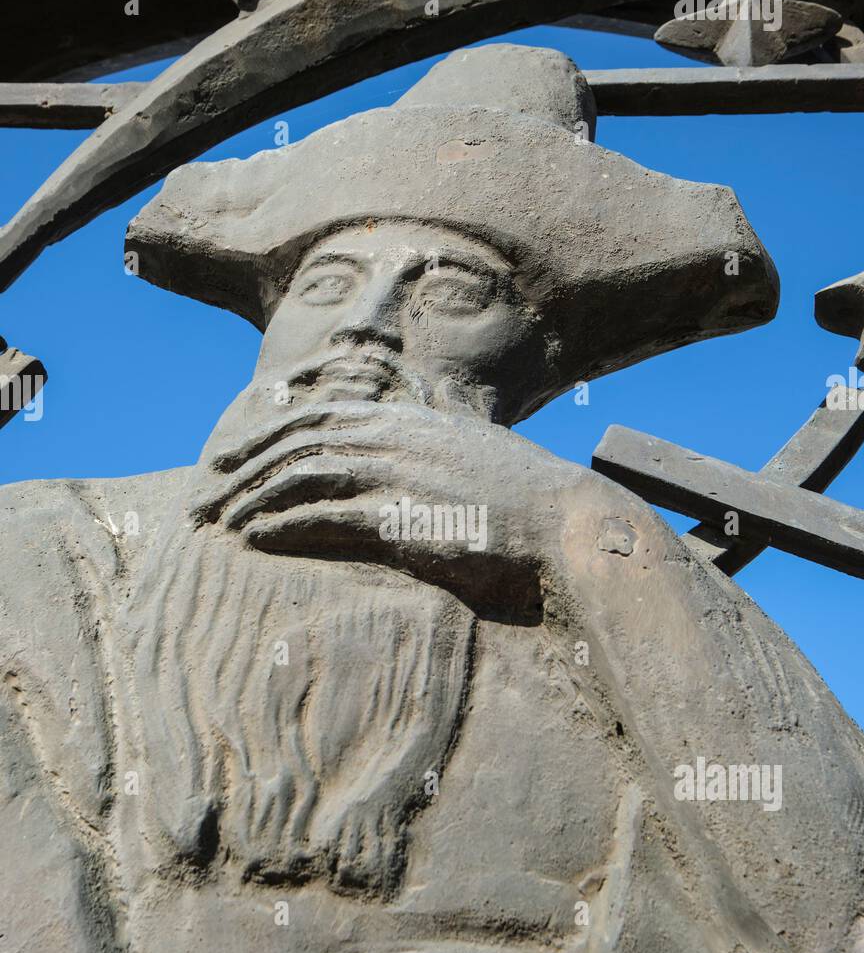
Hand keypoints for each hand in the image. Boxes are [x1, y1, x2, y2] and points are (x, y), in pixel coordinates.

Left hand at [192, 400, 578, 615]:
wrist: (568, 525)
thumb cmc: (523, 500)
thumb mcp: (471, 455)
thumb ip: (432, 441)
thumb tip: (411, 441)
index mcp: (408, 420)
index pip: (319, 415)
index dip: (266, 433)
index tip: (232, 455)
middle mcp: (395, 436)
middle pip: (297, 440)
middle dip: (244, 464)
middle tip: (205, 491)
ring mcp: (397, 473)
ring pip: (300, 474)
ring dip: (251, 496)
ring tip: (219, 521)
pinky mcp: (402, 516)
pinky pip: (323, 514)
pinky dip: (281, 522)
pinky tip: (254, 537)